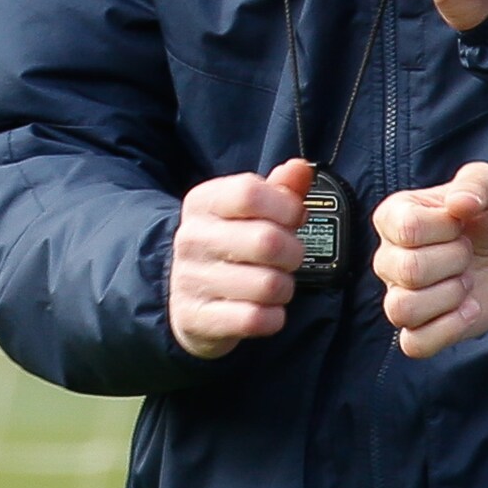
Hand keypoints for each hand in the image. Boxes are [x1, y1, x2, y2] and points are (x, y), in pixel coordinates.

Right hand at [168, 160, 311, 359]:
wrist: (187, 297)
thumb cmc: (229, 246)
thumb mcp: (249, 211)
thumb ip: (280, 188)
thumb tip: (300, 168)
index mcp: (203, 203)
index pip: (249, 193)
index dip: (286, 206)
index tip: (294, 217)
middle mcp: (192, 238)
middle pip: (266, 241)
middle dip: (293, 252)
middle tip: (290, 257)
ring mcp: (191, 280)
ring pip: (267, 284)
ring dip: (285, 287)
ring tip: (276, 283)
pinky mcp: (198, 319)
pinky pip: (255, 319)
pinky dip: (273, 317)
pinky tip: (266, 309)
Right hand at [373, 161, 487, 357]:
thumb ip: (476, 182)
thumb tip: (460, 202)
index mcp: (395, 217)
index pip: (406, 229)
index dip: (446, 228)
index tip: (460, 223)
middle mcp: (389, 258)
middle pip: (408, 271)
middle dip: (454, 261)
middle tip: (467, 253)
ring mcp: (400, 296)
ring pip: (402, 310)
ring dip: (450, 296)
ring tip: (466, 281)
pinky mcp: (419, 330)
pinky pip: (415, 343)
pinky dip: (448, 329)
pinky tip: (469, 309)